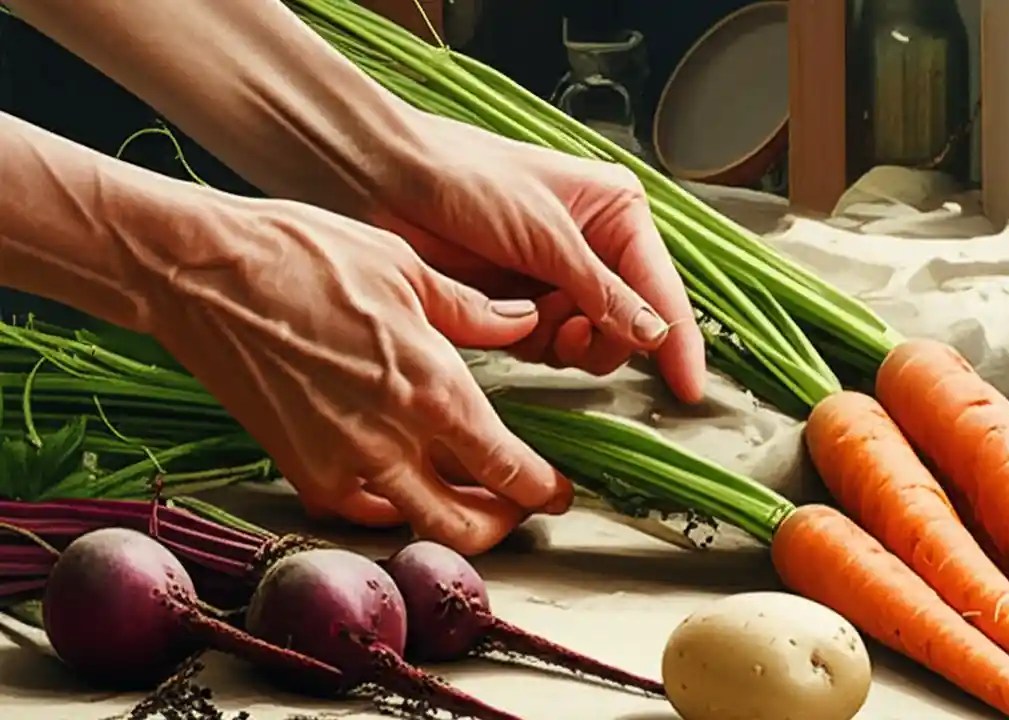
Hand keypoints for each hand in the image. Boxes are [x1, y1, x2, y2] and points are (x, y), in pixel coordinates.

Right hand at [145, 195, 572, 553]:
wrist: (201, 274)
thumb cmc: (304, 256)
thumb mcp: (407, 268)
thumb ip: (475, 313)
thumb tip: (524, 322)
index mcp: (433, 389)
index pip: (508, 469)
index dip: (541, 490)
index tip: (556, 492)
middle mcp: (390, 441)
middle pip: (467, 526)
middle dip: (503, 523)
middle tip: (518, 505)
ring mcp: (339, 463)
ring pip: (413, 525)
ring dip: (448, 519)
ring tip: (465, 490)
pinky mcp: (298, 468)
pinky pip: (358, 510)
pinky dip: (389, 506)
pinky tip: (401, 479)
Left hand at [372, 114, 705, 403]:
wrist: (385, 184)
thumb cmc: (466, 181)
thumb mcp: (546, 235)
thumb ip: (602, 290)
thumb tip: (652, 334)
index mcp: (615, 212)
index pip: (661, 288)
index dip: (677, 341)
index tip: (688, 388)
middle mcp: (594, 246)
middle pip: (628, 325)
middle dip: (602, 338)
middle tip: (570, 332)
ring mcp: (555, 277)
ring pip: (587, 341)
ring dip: (563, 342)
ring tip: (531, 317)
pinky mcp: (518, 303)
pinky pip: (545, 345)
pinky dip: (530, 342)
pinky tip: (506, 318)